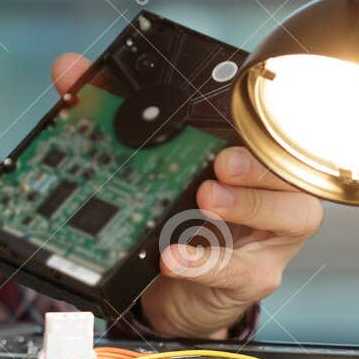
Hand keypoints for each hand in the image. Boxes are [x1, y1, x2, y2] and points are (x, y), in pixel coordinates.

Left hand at [49, 54, 323, 338]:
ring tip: (205, 200)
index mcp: (249, 156)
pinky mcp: (253, 277)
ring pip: (288, 214)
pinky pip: (236, 268)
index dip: (258, 118)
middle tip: (220, 163)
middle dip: (256, 161)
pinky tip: (173, 257)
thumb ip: (107, 114)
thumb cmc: (173, 221)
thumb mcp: (144, 167)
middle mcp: (271, 191)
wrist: (177, 291)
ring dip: (245, 205)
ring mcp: (270, 237)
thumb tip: (68, 68)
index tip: (229, 112)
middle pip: (290, 166)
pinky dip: (203, 262)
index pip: (266, 127)